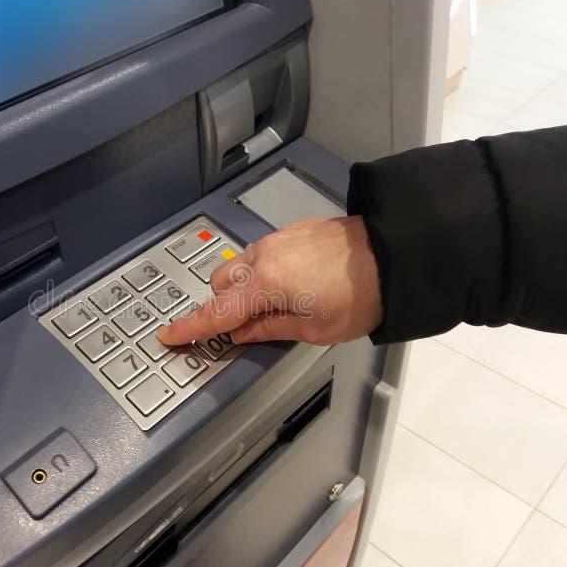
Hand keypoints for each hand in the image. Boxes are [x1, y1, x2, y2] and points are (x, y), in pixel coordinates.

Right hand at [157, 216, 382, 345]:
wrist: (396, 252)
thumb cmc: (362, 295)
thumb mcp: (315, 329)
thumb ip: (269, 329)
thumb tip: (242, 332)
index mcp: (265, 284)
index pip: (216, 313)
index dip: (191, 328)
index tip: (170, 335)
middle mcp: (263, 256)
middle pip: (219, 283)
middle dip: (223, 305)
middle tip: (247, 325)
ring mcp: (276, 239)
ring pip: (237, 265)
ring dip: (241, 287)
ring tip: (273, 303)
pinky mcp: (290, 231)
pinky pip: (259, 253)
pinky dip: (260, 271)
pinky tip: (290, 282)